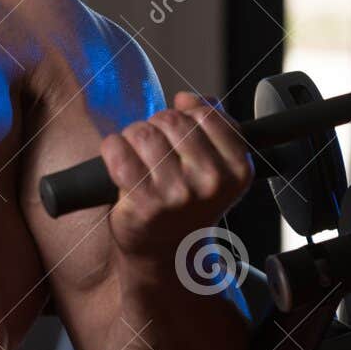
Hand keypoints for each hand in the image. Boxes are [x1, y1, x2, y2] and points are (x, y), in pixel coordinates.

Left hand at [99, 91, 253, 258]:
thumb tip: (187, 97)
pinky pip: (118, 150)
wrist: (168, 252)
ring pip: (143, 132)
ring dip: (132, 136)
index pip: (206, 114)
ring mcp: (178, 193)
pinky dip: (112, 148)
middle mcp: (212, 182)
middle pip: (171, 120)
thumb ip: (212, 124)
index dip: (185, 114)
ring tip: (137, 157)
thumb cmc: (187, 202)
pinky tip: (118, 160)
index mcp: (238, 169)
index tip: (178, 132)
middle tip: (153, 149)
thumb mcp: (215, 166)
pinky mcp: (144, 201)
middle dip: (156, 125)